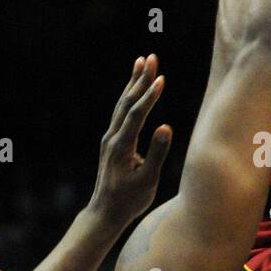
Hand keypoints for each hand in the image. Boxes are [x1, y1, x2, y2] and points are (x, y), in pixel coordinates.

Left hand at [86, 56, 172, 230]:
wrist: (105, 213)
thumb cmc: (129, 201)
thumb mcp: (147, 180)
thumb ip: (157, 153)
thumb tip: (166, 127)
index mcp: (121, 146)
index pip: (136, 114)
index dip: (149, 96)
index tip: (161, 78)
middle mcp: (112, 138)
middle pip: (126, 102)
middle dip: (140, 79)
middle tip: (151, 57)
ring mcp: (110, 139)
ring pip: (122, 105)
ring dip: (133, 82)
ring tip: (142, 62)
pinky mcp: (112, 142)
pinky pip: (121, 113)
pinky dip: (129, 97)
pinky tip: (135, 89)